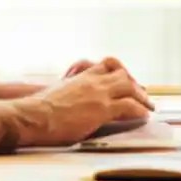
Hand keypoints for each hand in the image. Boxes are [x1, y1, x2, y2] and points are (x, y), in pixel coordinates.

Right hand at [18, 58, 154, 145]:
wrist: (31, 116)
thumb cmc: (37, 109)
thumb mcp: (56, 92)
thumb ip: (70, 90)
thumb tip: (73, 102)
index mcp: (81, 76)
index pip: (107, 64)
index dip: (120, 71)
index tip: (126, 80)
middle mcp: (92, 80)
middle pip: (121, 73)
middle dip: (133, 83)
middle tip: (141, 94)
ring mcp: (99, 93)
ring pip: (129, 87)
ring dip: (141, 97)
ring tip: (148, 106)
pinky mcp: (102, 109)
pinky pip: (129, 106)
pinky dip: (140, 110)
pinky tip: (144, 116)